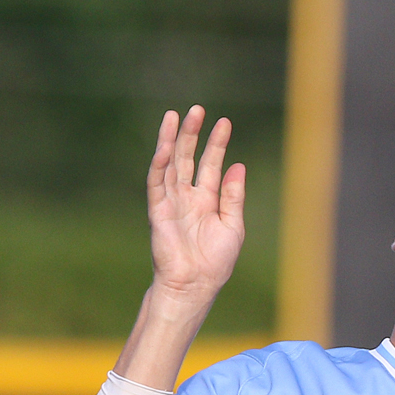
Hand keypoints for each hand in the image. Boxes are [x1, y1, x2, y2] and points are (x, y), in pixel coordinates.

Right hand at [147, 107, 244, 304]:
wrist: (196, 284)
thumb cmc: (215, 261)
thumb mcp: (232, 225)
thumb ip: (233, 196)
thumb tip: (238, 165)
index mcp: (206, 200)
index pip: (210, 164)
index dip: (216, 143)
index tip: (224, 122)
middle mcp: (187, 196)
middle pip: (188, 157)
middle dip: (193, 133)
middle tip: (198, 109)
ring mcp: (171, 201)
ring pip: (169, 164)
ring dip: (172, 140)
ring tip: (176, 116)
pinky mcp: (158, 210)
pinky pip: (157, 183)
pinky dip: (160, 164)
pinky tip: (165, 147)